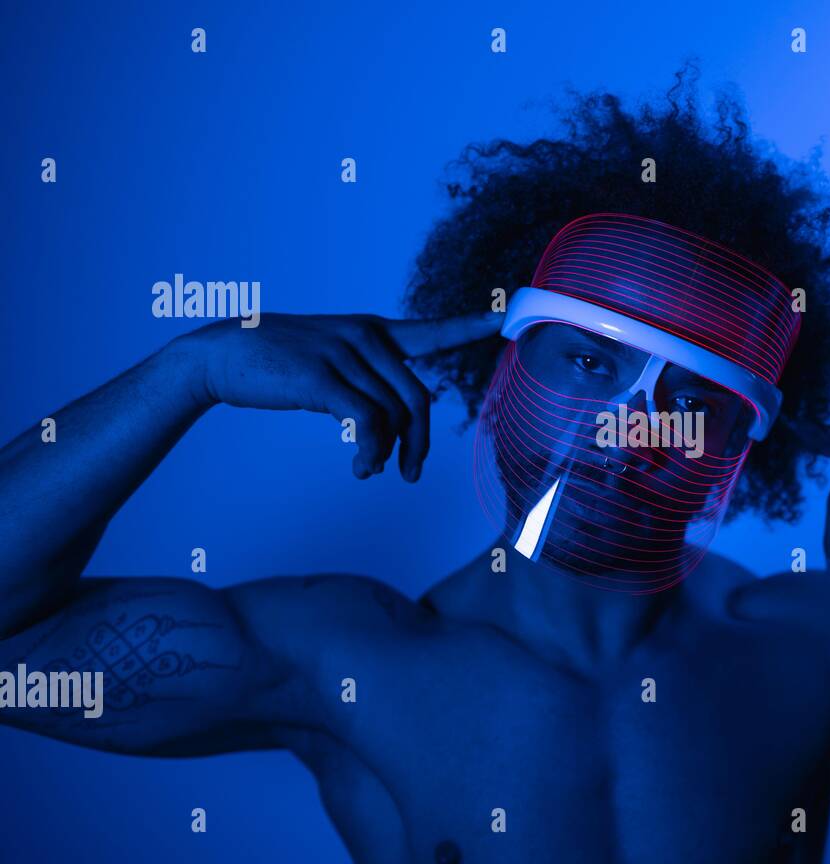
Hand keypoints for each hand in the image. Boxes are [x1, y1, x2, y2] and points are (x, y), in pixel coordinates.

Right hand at [174, 312, 500, 480]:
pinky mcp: (322, 378)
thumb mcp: (327, 364)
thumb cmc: (274, 365)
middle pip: (418, 399)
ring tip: (368, 470)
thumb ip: (365, 386)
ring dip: (388, 454)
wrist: (217, 356)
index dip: (468, 327)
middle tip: (408, 474)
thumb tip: (390, 434)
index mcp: (370, 330)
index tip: (505, 316)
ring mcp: (344, 354)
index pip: (430, 331)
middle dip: (418, 444)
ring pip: (394, 416)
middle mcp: (364, 337)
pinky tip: (362, 465)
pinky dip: (371, 451)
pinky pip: (368, 423)